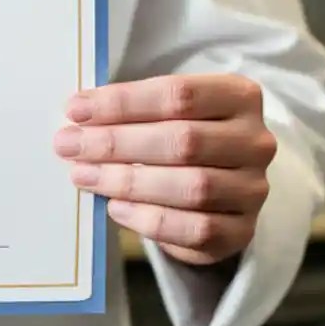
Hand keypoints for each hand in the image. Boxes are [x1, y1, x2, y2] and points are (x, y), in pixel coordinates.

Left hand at [54, 74, 276, 265]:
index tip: (75, 110)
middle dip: (116, 143)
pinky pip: (196, 228)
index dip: (123, 102)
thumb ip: (131, 112)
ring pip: (191, 186)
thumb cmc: (178, 138)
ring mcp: (253, 189)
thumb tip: (77, 116)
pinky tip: (115, 208)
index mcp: (239, 96)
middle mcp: (255, 141)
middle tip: (69, 145)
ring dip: (127, 181)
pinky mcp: (242, 231)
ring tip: (83, 176)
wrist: (216, 192)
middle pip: (183, 140)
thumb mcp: (163, 114)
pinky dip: (149, 219)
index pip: (179, 94)